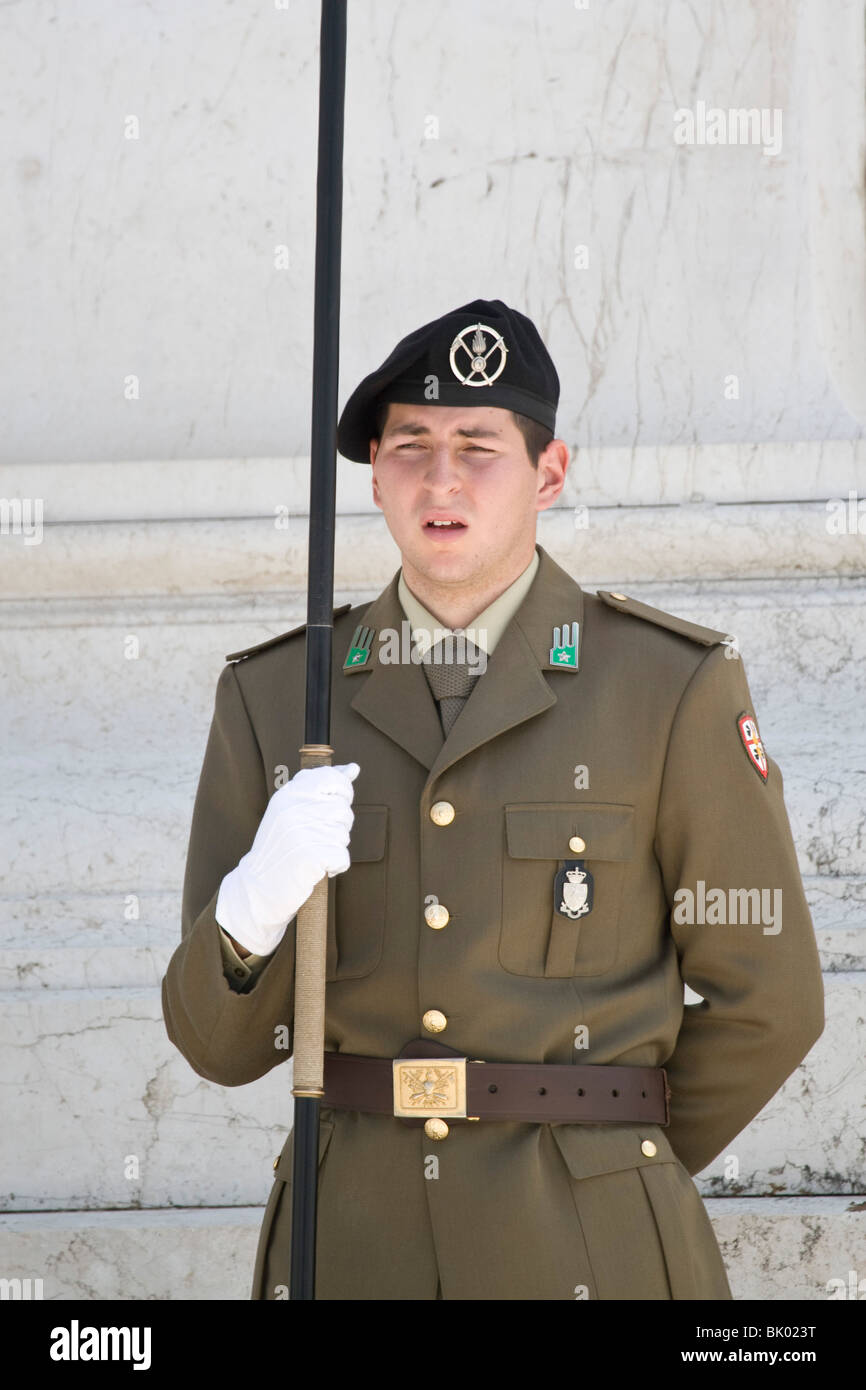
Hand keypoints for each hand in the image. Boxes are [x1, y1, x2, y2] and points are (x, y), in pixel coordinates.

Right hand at [215, 762, 359, 955]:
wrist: (257, 887)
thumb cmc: (278, 848)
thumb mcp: (291, 811)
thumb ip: (320, 787)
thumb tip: (354, 768)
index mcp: (288, 794)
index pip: (330, 778)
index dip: (341, 791)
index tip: (334, 805)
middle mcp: (294, 809)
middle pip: (342, 809)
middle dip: (337, 827)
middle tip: (314, 838)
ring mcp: (302, 832)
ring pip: (343, 833)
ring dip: (334, 847)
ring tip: (311, 852)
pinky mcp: (311, 856)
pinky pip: (342, 857)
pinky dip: (335, 867)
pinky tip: (316, 868)